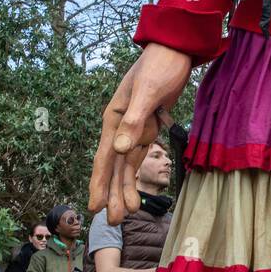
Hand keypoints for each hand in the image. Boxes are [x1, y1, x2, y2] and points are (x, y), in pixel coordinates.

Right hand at [89, 43, 191, 223]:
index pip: (104, 157)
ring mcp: (133, 129)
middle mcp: (118, 126)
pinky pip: (139, 156)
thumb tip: (119, 150)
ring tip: (129, 213)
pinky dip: (138, 174)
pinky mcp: (148, 128)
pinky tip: (138, 192)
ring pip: (126, 165)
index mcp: (113, 118)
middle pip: (113, 166)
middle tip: (114, 221)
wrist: (176, 49)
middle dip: (112, 193)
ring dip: (125, 188)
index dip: (99, 183)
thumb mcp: (148, 91)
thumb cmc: (160, 66)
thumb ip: (135, 120)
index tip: (95, 207)